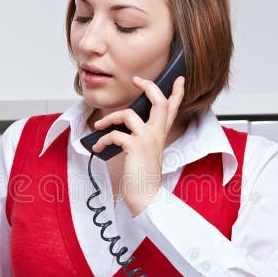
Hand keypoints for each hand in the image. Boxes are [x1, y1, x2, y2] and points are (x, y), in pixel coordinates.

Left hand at [91, 75, 184, 215]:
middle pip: (159, 101)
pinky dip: (102, 139)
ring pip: (129, 113)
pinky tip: (98, 147)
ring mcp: (147, 139)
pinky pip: (114, 133)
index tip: (179, 79)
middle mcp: (156, 134)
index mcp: (160, 135)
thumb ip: (138, 138)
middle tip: (138, 80)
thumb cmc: (142, 177)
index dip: (177, 93)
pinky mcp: (135, 145)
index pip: (173, 110)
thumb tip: (119, 127)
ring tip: (100, 126)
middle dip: (149, 86)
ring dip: (110, 118)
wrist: (145, 196)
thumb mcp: (144, 153)